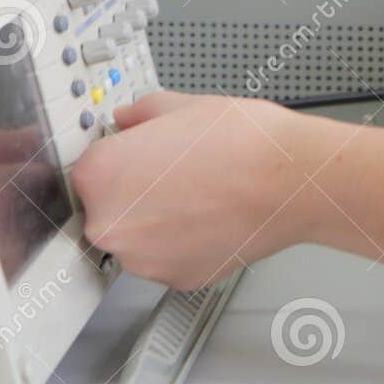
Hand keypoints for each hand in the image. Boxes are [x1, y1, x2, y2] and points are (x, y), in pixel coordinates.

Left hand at [71, 92, 321, 289]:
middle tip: (179, 173)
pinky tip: (214, 216)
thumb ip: (141, 112)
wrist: (293, 180)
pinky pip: (169, 258)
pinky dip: (186, 243)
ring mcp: (143, 259)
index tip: (144, 155)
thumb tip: (128, 118)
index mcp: (100, 175)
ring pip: (141, 236)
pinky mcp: (176, 279)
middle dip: (138, 192)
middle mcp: (110, 224)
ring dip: (161, 221)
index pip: (90, 167)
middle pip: (110, 207)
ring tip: (203, 194)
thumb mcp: (184, 104)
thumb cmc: (246, 143)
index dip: (123, 157)